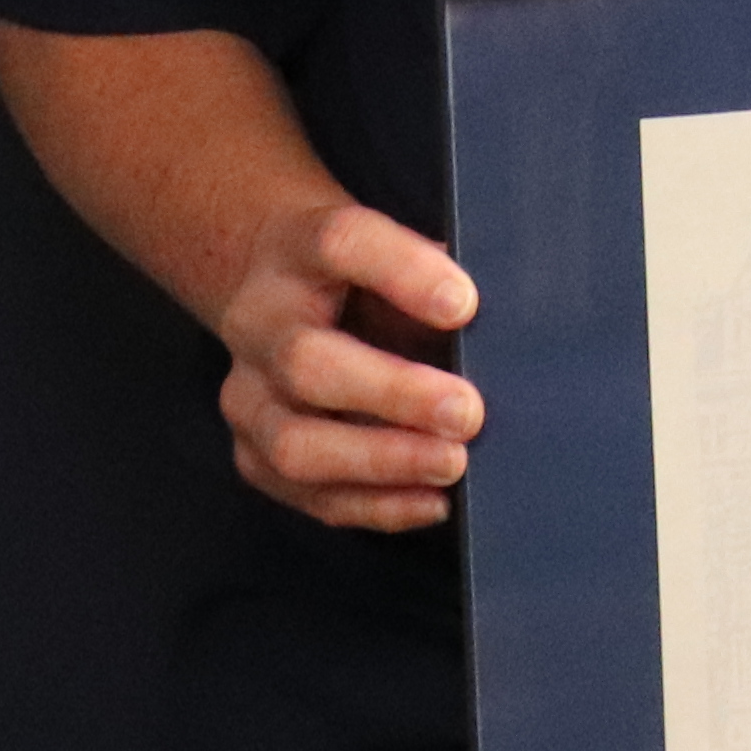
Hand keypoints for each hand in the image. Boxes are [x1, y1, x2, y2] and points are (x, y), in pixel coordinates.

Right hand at [214, 197, 482, 530]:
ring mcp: (245, 392)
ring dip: (382, 461)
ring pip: (293, 443)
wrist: (269, 282)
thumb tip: (506, 322)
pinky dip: (374, 505)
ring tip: (452, 464)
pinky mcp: (250, 449)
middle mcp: (259, 319)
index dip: (405, 273)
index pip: (343, 245)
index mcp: (300, 246)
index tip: (465, 305)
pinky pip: (305, 493)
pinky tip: (431, 501)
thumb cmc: (358, 271)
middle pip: (307, 361)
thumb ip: (436, 275)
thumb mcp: (390, 247)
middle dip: (395, 395)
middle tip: (468, 413)